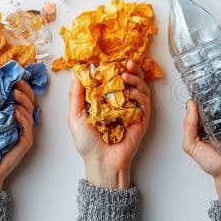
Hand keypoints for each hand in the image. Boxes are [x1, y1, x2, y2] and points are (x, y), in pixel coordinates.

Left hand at [68, 61, 150, 189]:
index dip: (115, 68)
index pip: (113, 79)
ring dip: (136, 79)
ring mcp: (132, 110)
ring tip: (126, 75)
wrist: (102, 161)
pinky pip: (145, 102)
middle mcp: (121, 103)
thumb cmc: (88, 142)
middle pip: (131, 80)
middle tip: (126, 63)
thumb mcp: (75, 115)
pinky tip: (131, 92)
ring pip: (141, 88)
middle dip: (131, 70)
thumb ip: (76, 94)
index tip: (111, 60)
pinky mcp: (142, 119)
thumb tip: (77, 73)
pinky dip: (139, 94)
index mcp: (106, 101)